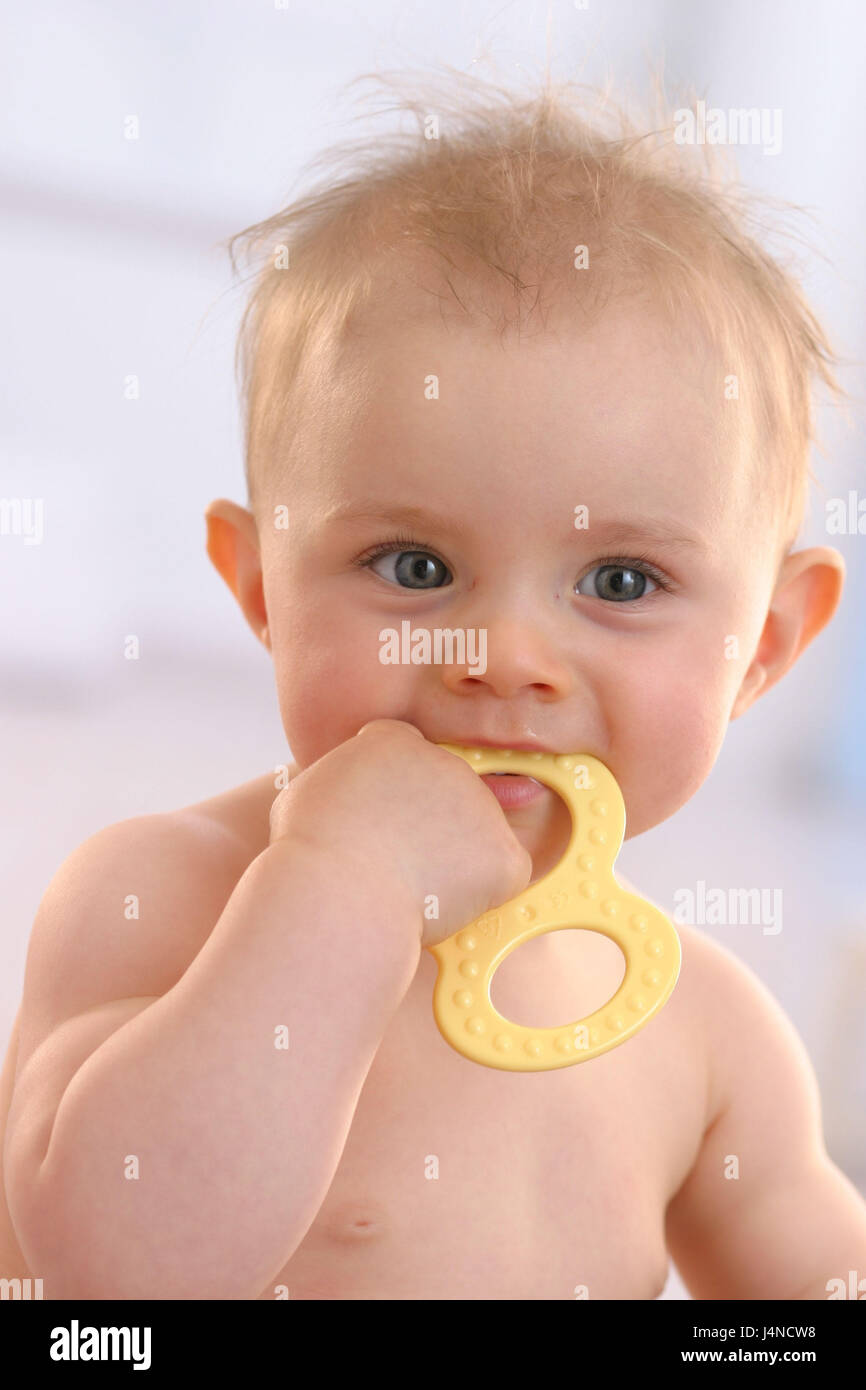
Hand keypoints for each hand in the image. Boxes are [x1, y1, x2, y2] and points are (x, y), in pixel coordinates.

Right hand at [269, 719, 531, 946]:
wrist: (341, 892)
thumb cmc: (311, 851)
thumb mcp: (307, 791)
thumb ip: (341, 781)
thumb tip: (349, 792)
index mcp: (393, 741)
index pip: (408, 755)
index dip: (398, 794)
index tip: (383, 823)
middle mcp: (445, 762)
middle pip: (447, 794)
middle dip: (429, 828)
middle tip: (393, 864)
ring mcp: (481, 805)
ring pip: (474, 837)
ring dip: (452, 863)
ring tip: (408, 888)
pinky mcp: (504, 854)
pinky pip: (502, 876)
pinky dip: (480, 897)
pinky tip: (440, 905)